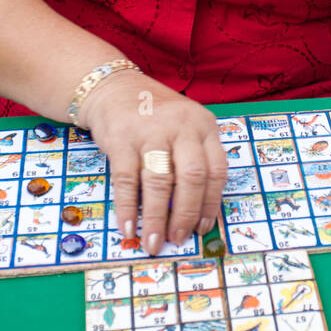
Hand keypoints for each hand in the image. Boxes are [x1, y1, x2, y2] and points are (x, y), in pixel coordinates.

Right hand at [79, 71, 228, 254]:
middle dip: (187, 215)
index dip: (211, 204)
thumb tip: (195, 213)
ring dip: (157, 218)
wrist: (114, 88)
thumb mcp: (186, 126)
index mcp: (204, 126)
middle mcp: (182, 127)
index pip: (217, 170)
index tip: (204, 228)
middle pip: (192, 178)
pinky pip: (127, 181)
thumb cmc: (155, 116)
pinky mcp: (122, 140)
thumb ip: (194, 159)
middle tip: (179, 238)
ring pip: (160, 182)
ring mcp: (151, 132)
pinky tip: (129, 226)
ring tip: (154, 242)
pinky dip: (128, 208)